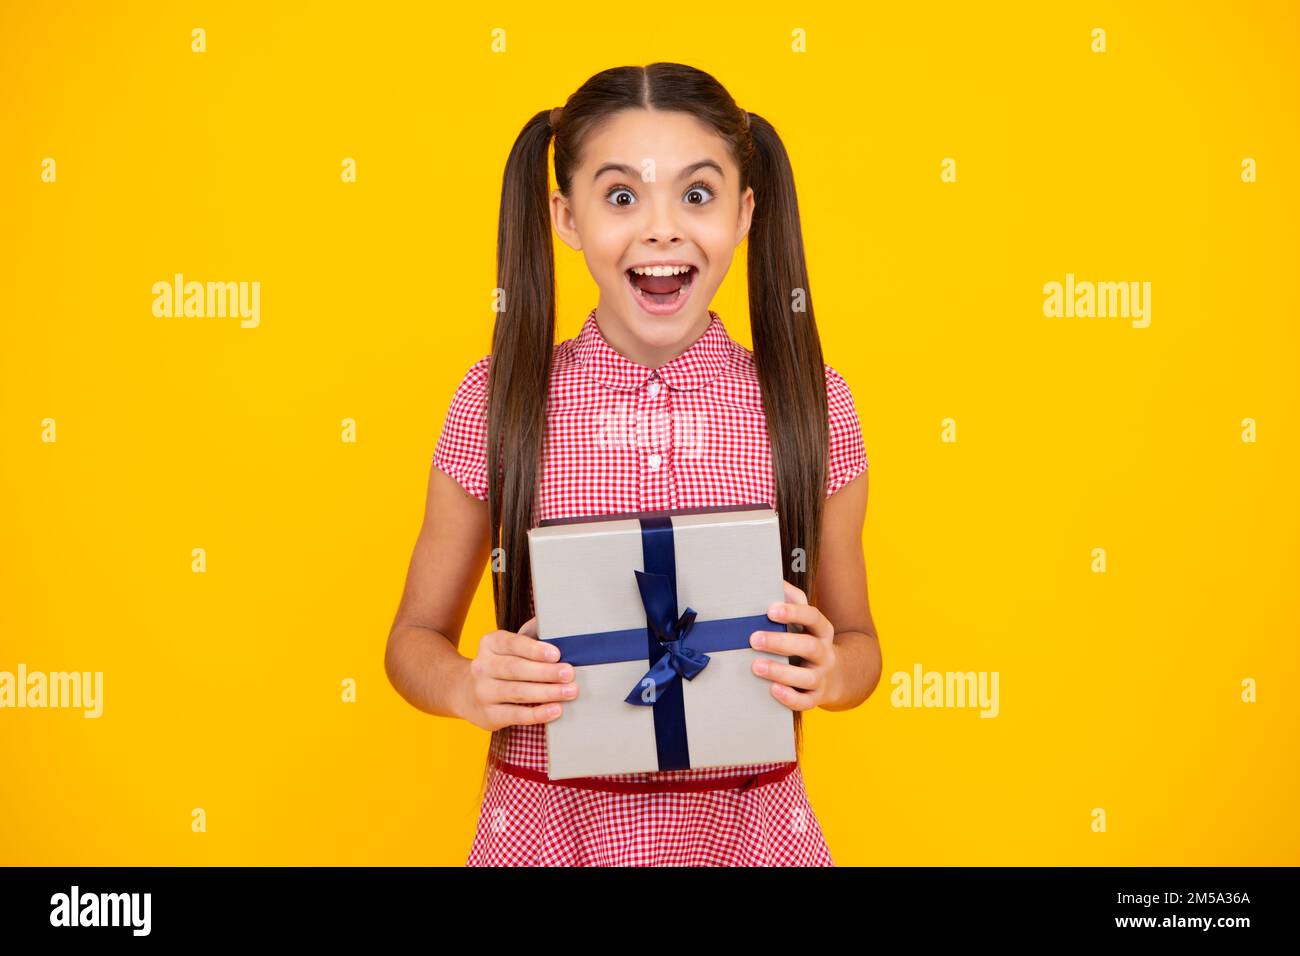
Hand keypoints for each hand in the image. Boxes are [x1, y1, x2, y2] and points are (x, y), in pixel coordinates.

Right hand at [463, 615, 577, 731]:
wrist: (465, 692)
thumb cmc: (500, 665)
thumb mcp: (508, 646)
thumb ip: (531, 634)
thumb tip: (553, 623)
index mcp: (490, 644)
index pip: (512, 643)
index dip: (534, 649)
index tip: (556, 654)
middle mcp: (482, 667)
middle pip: (516, 668)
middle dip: (545, 672)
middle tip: (569, 673)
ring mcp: (483, 692)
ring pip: (517, 692)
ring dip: (547, 692)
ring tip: (569, 692)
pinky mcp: (488, 715)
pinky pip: (516, 715)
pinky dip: (538, 714)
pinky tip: (555, 710)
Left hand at [748, 580, 840, 710]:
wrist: (839, 676)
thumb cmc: (810, 641)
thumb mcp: (808, 621)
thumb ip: (793, 600)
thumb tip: (774, 579)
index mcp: (822, 631)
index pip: (813, 617)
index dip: (793, 613)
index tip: (770, 610)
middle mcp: (825, 653)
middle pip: (808, 646)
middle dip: (780, 642)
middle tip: (753, 639)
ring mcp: (822, 677)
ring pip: (806, 677)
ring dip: (780, 671)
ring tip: (756, 666)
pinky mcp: (816, 697)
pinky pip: (806, 701)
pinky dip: (790, 697)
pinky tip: (773, 690)